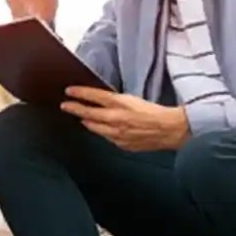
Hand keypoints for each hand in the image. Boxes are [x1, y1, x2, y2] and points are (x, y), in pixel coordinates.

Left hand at [60, 86, 190, 151]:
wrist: (170, 129)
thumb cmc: (155, 112)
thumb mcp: (132, 99)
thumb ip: (115, 100)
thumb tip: (100, 100)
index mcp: (119, 104)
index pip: (93, 96)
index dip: (79, 93)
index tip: (68, 91)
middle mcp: (115, 119)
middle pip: (88, 113)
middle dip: (75, 108)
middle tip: (65, 105)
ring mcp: (116, 133)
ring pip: (94, 127)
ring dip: (86, 121)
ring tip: (81, 117)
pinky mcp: (121, 144)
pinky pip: (106, 137)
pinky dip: (101, 131)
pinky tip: (100, 129)